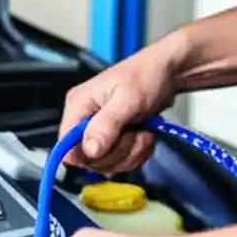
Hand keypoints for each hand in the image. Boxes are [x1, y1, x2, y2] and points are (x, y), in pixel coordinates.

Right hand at [59, 38, 185, 174]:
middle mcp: (83, 121)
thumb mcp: (127, 99)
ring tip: (143, 133)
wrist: (169, 72)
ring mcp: (98, 132)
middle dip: (117, 153)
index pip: (66, 147)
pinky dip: (136, 154)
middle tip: (136, 134)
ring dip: (130, 154)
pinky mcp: (113, 140)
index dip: (87, 155)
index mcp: (78, 106)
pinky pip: (119, 162)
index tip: (111, 147)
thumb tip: (90, 151)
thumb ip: (106, 125)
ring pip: (106, 163)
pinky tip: (144, 137)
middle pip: (88, 159)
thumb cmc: (147, 76)